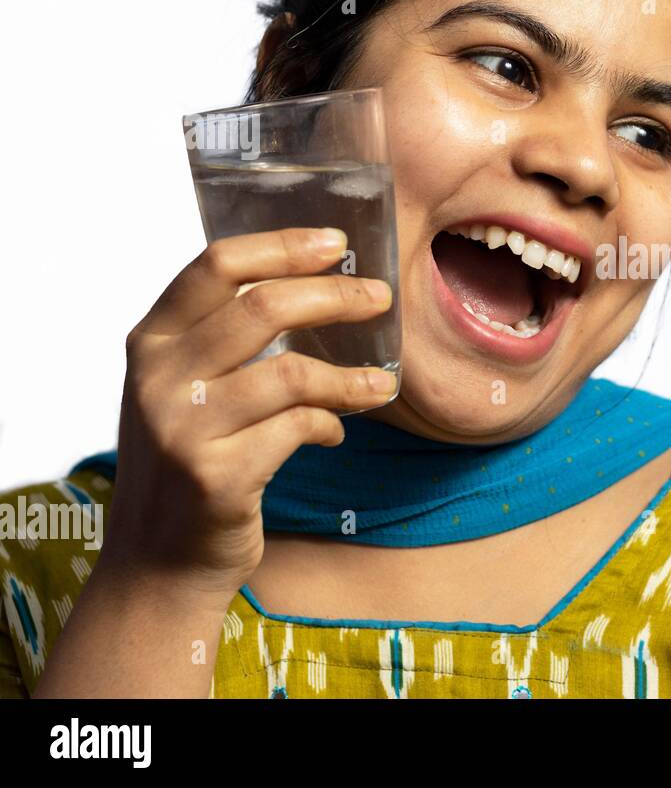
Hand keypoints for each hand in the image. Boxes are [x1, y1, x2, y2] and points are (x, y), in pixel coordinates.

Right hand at [99, 226, 395, 605]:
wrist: (157, 563)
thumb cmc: (190, 462)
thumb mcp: (186, 391)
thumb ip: (228, 342)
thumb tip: (322, 288)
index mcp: (151, 343)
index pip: (216, 266)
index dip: (283, 247)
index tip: (336, 244)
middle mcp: (157, 378)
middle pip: (264, 308)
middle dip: (335, 297)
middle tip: (380, 298)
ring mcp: (182, 429)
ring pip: (292, 373)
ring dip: (350, 377)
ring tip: (381, 385)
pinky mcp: (215, 476)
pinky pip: (299, 428)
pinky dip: (329, 424)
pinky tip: (335, 432)